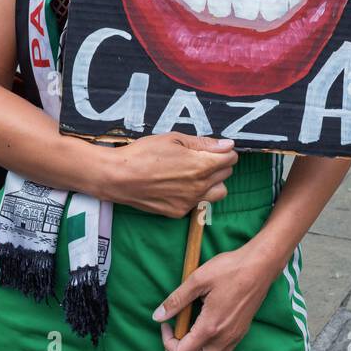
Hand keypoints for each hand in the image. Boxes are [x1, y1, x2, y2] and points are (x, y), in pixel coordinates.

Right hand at [108, 134, 237, 217]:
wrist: (118, 177)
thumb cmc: (144, 153)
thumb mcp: (174, 139)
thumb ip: (203, 143)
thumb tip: (227, 145)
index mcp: (201, 166)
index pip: (231, 158)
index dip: (224, 150)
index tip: (213, 148)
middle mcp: (199, 187)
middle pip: (226, 174)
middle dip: (218, 164)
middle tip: (199, 157)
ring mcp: (190, 202)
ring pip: (218, 192)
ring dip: (213, 182)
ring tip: (194, 173)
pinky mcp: (179, 212)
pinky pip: (198, 203)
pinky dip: (195, 194)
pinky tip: (178, 185)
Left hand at [154, 243, 276, 350]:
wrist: (261, 265)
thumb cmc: (230, 269)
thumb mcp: (197, 279)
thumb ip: (176, 300)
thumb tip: (157, 316)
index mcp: (210, 327)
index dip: (167, 343)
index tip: (166, 324)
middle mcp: (224, 338)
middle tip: (173, 339)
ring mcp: (234, 337)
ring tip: (187, 336)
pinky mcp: (241, 332)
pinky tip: (203, 329)